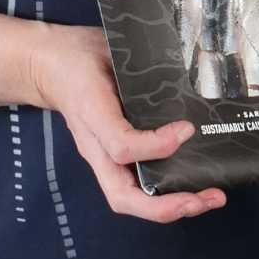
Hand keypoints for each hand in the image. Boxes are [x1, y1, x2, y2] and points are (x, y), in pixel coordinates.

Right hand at [20, 23, 225, 223]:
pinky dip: (163, 196)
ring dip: (169, 207)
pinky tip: (192, 190)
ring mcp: (100, 157)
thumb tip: (182, 74)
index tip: (186, 129)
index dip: (156, 145)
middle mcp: (95, 145)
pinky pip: (134, 188)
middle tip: (204, 199)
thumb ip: (138, 66)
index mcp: (91, 113)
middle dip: (166, 205)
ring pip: (129, 200)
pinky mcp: (110, 159)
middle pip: (122, 196)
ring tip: (208, 199)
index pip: (121, 145)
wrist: (50, 67)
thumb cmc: (80, 57)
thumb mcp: (105, 50)